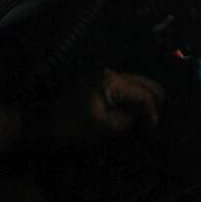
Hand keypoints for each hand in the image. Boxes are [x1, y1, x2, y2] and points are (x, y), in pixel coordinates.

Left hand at [49, 68, 165, 147]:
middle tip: (154, 121)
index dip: (152, 112)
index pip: (143, 94)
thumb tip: (146, 116)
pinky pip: (126, 87)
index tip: (153, 128)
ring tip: (146, 118)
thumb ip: (130, 119)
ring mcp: (104, 76)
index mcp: (111, 82)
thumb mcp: (105, 127)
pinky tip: (134, 112)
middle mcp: (110, 73)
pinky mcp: (100, 82)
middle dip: (153, 101)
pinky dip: (133, 98)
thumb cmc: (74, 127)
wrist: (45, 124)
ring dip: (144, 99)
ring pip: (137, 83)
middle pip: (144, 82)